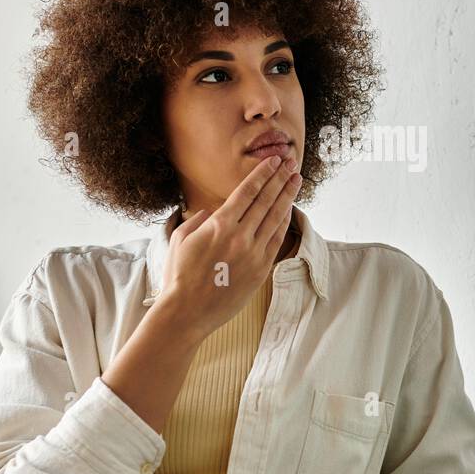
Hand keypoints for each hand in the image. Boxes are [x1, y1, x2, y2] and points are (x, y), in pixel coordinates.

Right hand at [155, 154, 300, 337]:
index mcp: (219, 225)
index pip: (247, 191)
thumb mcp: (180, 239)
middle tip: (291, 163)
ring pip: (275, 217)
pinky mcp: (261, 269)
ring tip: (296, 180)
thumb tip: (213, 212)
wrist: (187, 312)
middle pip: (266, 200)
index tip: (274, 161)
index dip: (263, 174)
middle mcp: (240, 236)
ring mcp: (253, 253)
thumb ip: (199, 220)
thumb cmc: (179, 275)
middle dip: (280, 179)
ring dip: (287, 196)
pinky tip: (289, 209)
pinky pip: (276, 239)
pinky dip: (284, 222)